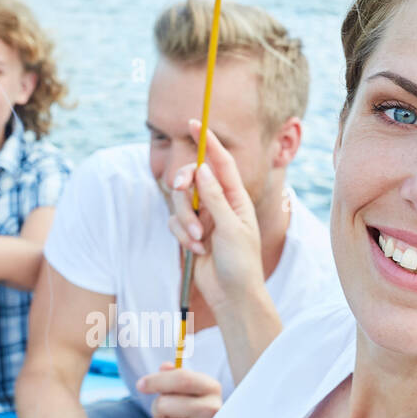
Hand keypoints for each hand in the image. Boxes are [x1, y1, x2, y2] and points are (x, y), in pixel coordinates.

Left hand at [136, 363, 221, 417]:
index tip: (140, 385)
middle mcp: (213, 411)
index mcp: (212, 389)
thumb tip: (165, 367)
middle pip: (163, 404)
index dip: (156, 380)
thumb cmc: (196, 412)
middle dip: (157, 408)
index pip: (182, 379)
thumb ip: (177, 376)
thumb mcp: (191, 391)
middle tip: (167, 413)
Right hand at [166, 119, 265, 310]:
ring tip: (199, 240)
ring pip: (180, 202)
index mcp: (236, 197)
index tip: (193, 122)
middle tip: (179, 188)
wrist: (232, 295)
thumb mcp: (231, 228)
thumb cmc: (241, 263)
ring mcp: (204, 218)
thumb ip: (215, 197)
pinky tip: (196, 249)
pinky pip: (175, 223)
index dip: (207, 142)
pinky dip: (182, 235)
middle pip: (192, 179)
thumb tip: (202, 169)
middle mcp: (219, 204)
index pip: (220, 163)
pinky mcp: (191, 233)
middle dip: (183, 185)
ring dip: (185, 221)